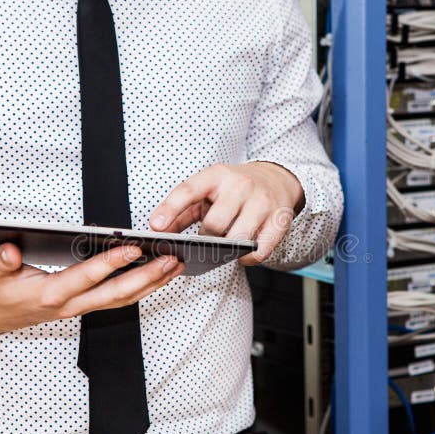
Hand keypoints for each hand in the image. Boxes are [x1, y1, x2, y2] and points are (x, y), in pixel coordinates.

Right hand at [0, 243, 184, 334]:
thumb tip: (11, 250)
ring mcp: (79, 308)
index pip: (86, 277)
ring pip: (122, 299)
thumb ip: (1, 261)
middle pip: (116, 294)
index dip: (110, 263)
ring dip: (151, 283)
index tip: (133, 248)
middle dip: (147, 277)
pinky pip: (117, 299)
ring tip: (174, 265)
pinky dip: (140, 287)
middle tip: (170, 259)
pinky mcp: (83, 306)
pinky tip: (155, 275)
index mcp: (50, 294)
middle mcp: (70, 305)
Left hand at [149, 162, 303, 265]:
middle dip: (206, 237)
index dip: (170, 209)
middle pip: (214, 223)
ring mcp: (262, 202)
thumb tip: (159, 233)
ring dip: (226, 248)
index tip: (155, 226)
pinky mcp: (279, 220)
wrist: (276, 179)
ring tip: (224, 244)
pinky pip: (258, 251)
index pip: (189, 190)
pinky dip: (246, 258)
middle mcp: (241, 185)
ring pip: (237, 239)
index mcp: (217, 175)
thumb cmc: (234, 189)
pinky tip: (241, 253)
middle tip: (207, 237)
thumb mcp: (208, 191)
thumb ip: (182, 211)